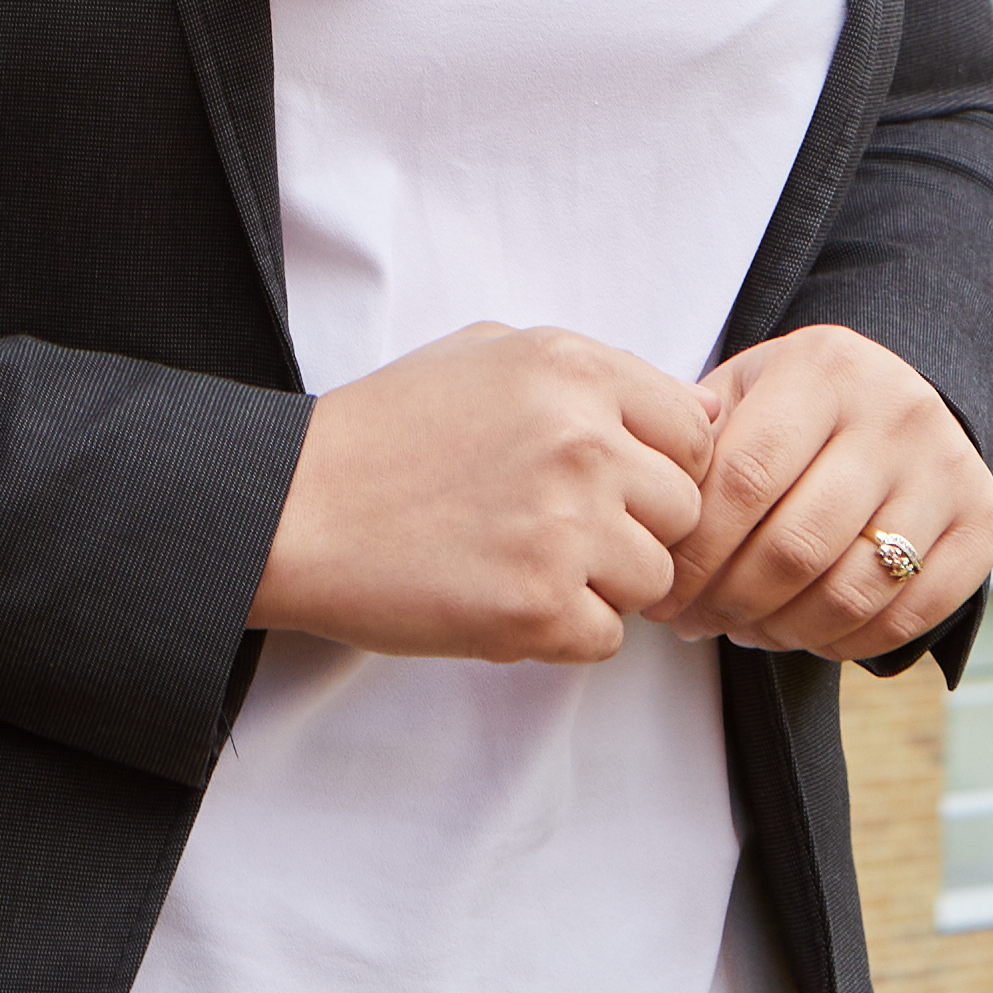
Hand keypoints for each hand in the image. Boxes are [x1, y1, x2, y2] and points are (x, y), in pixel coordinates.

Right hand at [249, 320, 718, 662]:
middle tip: (561, 531)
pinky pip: (607, 638)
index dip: (659, 465)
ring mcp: (565, 529)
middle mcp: (583, 443)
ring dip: (604, 584)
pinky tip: (503, 598)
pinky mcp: (538, 608)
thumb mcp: (488, 354)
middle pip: (683, 511)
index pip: (694, 433)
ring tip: (525, 562)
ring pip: (655, 579)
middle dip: (635, 528)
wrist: (293, 509)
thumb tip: (699, 413)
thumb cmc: (385, 431)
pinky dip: (564, 632)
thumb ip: (594, 376)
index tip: (613, 482)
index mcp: (575, 371)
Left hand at [661, 324, 992, 661]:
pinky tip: (802, 632)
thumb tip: (653, 507)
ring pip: (850, 592)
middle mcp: (898, 409)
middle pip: (796, 546)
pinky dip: (844, 643)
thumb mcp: (742, 394)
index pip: (743, 480)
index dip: (693, 554)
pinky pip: (908, 615)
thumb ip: (693, 441)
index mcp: (825, 367)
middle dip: (728, 602)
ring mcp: (949, 466)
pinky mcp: (985, 521)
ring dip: (780, 631)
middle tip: (692, 622)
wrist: (899, 397)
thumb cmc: (794, 409)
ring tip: (742, 628)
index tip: (659, 593)